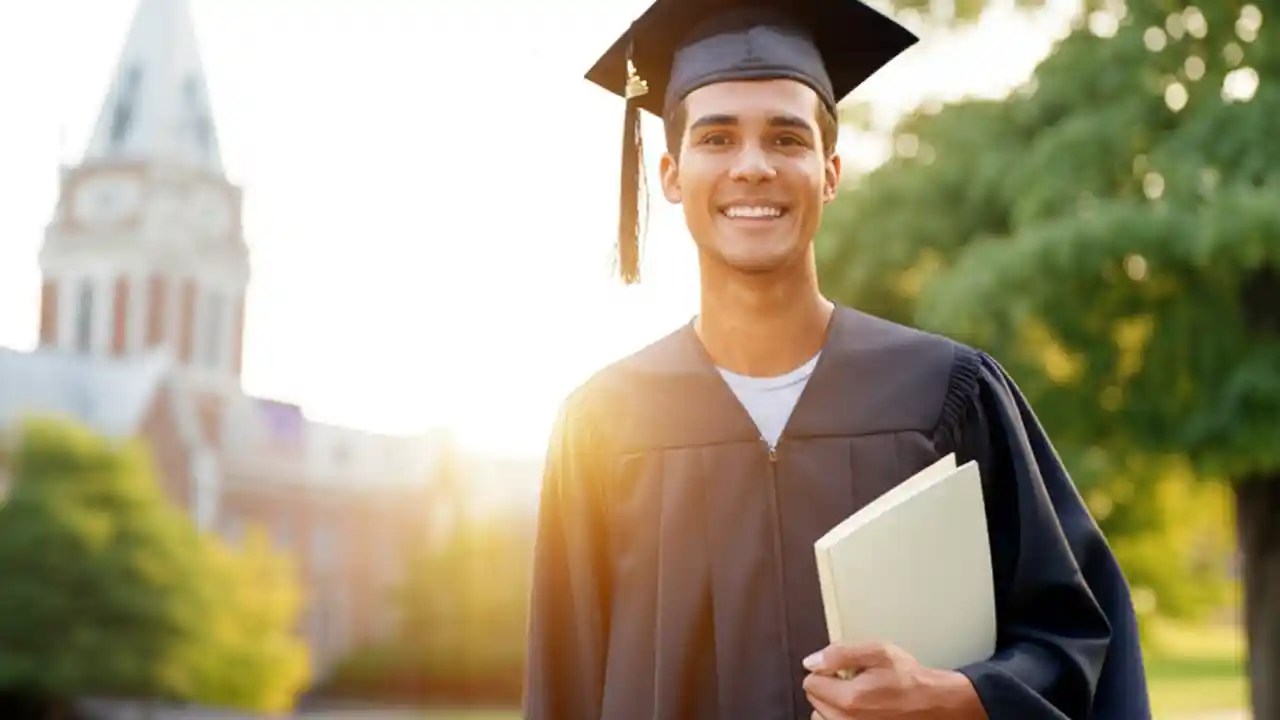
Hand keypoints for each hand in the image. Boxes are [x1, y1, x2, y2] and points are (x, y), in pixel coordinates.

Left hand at [802, 642, 986, 719]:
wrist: (934, 703)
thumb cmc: (909, 678)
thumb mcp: (877, 652)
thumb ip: (840, 653)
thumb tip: (811, 662)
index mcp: (849, 698)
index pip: (810, 683)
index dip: (825, 671)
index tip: (841, 669)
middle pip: (815, 702)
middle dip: (828, 688)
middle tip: (852, 680)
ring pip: (822, 718)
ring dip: (831, 705)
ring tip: (854, 696)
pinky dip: (841, 717)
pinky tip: (858, 709)